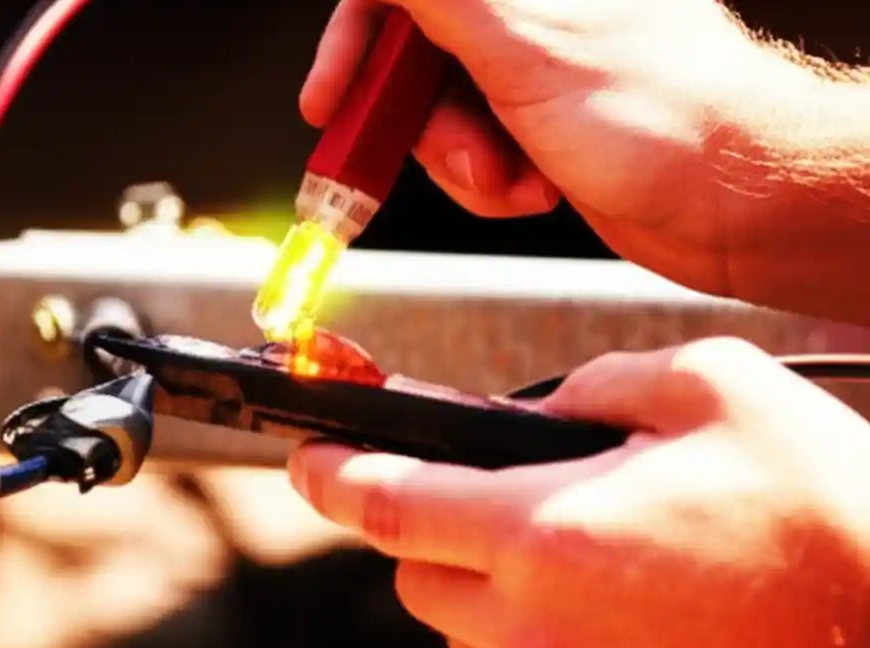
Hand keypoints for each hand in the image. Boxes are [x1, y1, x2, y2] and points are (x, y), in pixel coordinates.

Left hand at [288, 338, 869, 647]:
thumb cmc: (825, 513)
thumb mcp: (712, 390)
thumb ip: (594, 387)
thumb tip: (538, 414)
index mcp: (550, 534)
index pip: (390, 503)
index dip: (332, 476)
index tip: (306, 460)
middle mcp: (541, 631)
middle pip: (416, 572)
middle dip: (437, 525)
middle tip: (502, 496)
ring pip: (463, 631)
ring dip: (487, 585)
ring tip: (579, 554)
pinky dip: (531, 642)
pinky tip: (605, 614)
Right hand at [303, 0, 869, 323]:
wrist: (737, 206)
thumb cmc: (665, 122)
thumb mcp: (523, 44)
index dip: (355, 40)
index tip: (332, 98)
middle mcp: (531, 11)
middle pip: (414, 57)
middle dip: (424, 125)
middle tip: (449, 157)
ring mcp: (537, 67)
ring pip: (442, 114)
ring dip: (463, 164)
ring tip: (513, 179)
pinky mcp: (545, 122)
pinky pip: (477, 151)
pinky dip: (493, 183)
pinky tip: (537, 190)